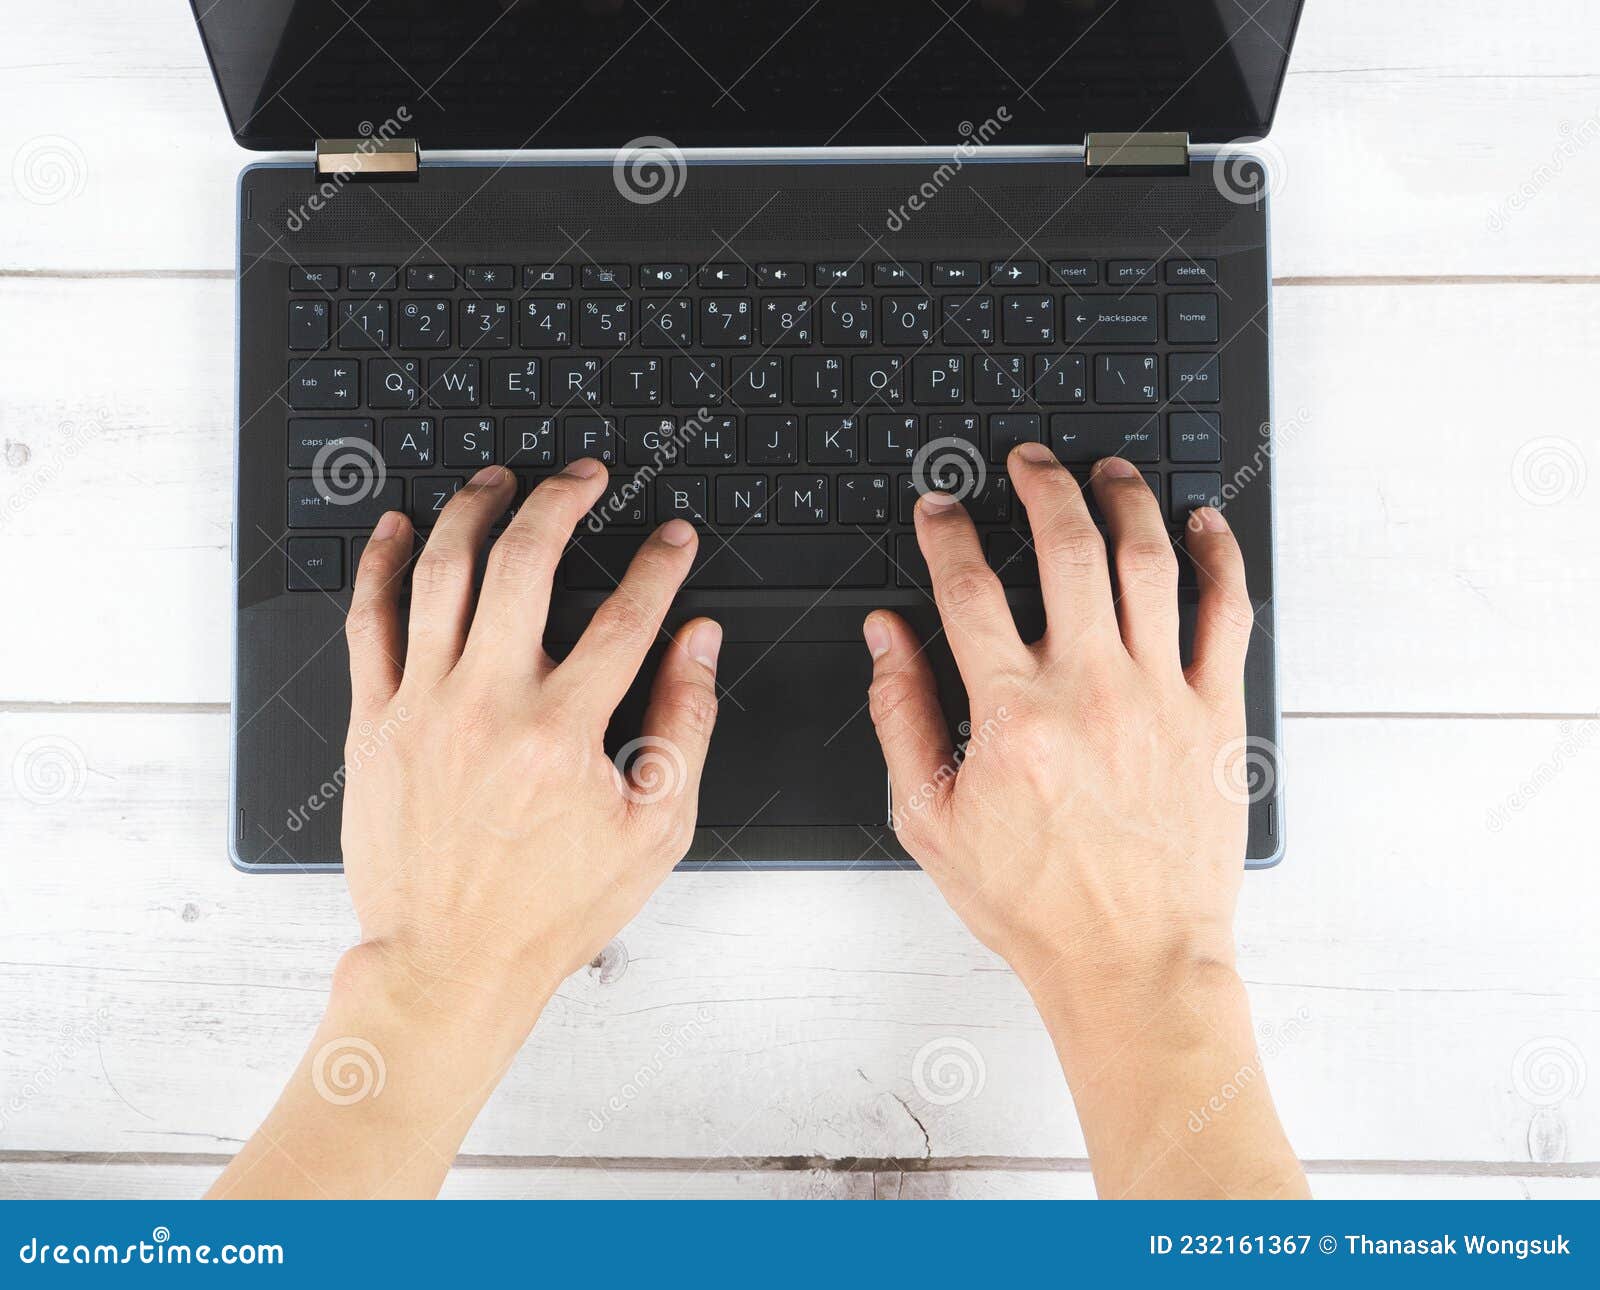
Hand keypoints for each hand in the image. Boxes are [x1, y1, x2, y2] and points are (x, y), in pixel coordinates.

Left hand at [340, 460, 720, 1035]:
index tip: (673, 539)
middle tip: (583, 476)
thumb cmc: (549, 908)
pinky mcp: (374, 723)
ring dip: (474, 511)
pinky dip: (380, 565)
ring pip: (442, 574)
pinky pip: (368, 622)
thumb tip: (696, 645)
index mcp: (563, 733)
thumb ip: (683, 723)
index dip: (660, 565)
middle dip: (562, 500)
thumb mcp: (653, 829)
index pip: (626, 617)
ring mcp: (422, 708)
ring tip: (500, 479)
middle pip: (526, 564)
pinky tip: (397, 528)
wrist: (449, 964)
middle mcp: (489, 705)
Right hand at [863, 444, 1302, 1196]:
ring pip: (1148, 562)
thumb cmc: (1034, 904)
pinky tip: (1200, 525)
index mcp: (1013, 716)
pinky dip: (1216, 558)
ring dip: (1123, 500)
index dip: (947, 534)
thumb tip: (886, 637)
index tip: (940, 509)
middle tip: (1027, 461)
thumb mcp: (930, 820)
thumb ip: (903, 715)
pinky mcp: (1214, 716)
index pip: (969, 590)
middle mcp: (1089, 691)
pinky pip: (1225, 613)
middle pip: (1067, 548)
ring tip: (1106, 470)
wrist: (1132, 961)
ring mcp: (1159, 698)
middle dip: (1041, 485)